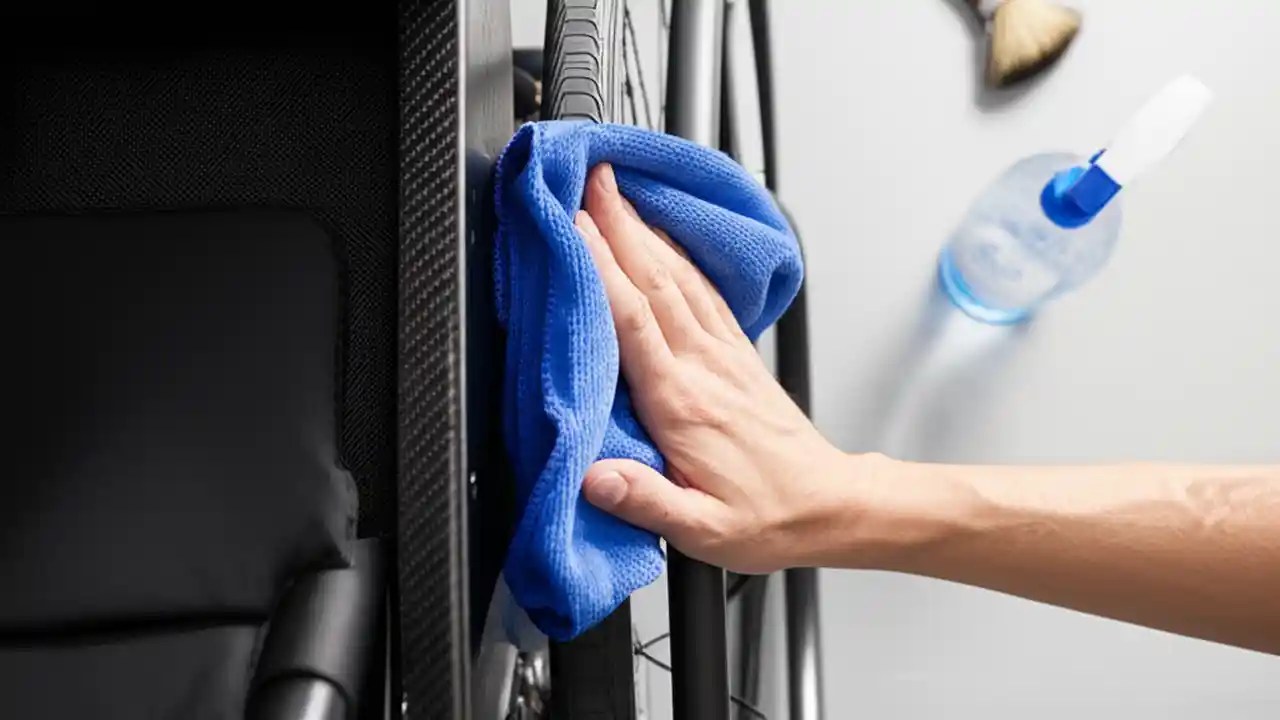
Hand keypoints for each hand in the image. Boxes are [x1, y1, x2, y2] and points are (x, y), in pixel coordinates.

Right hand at [574, 164, 858, 573]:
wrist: (828, 506)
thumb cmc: (766, 517)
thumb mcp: (702, 531)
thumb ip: (645, 501)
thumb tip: (593, 477)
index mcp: (683, 405)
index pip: (635, 322)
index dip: (603, 269)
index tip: (576, 227)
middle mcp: (703, 367)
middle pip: (653, 280)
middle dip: (618, 224)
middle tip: (589, 177)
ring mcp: (723, 354)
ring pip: (678, 276)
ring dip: (644, 228)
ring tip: (617, 189)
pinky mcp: (736, 353)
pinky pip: (703, 290)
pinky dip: (678, 253)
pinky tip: (663, 234)